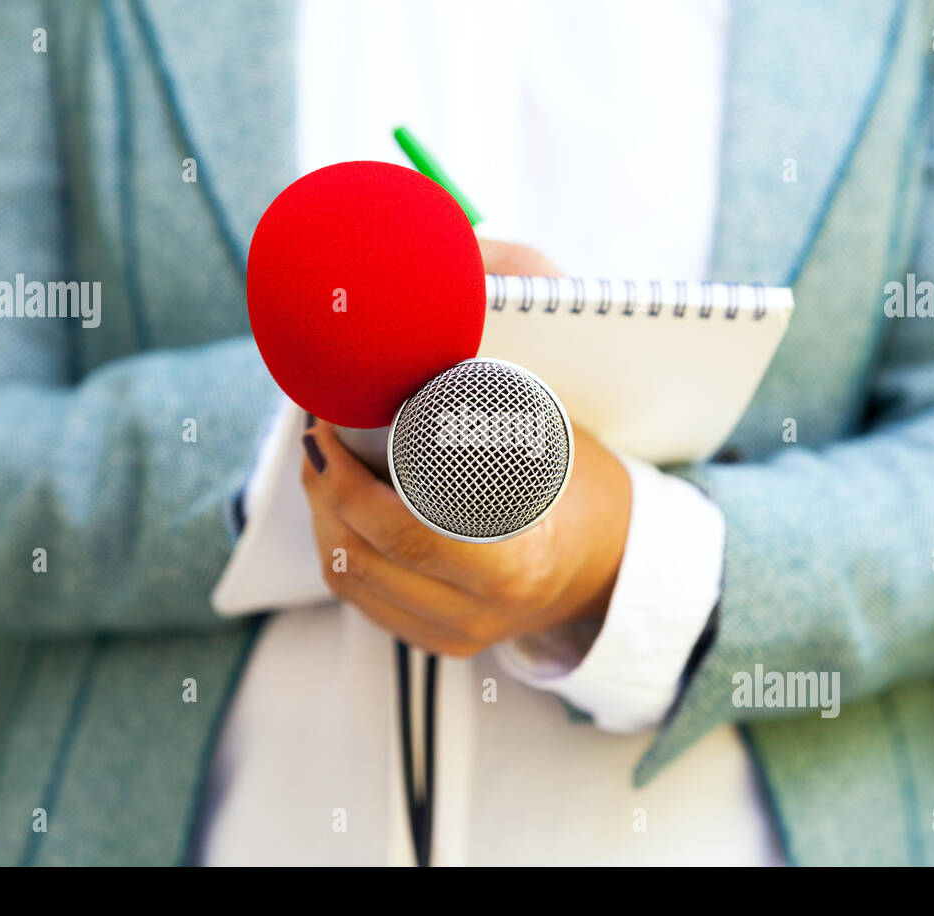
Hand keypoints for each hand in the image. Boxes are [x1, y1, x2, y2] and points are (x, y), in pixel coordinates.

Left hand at [299, 239, 632, 658]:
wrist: (619, 563)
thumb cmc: (589, 483)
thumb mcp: (563, 422)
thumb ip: (529, 332)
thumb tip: (487, 256)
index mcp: (516, 565)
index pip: (400, 532)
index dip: (342, 479)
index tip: (325, 424)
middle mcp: (482, 612)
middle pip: (360, 557)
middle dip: (320, 488)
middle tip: (315, 431)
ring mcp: (459, 634)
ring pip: (351, 583)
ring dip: (321, 518)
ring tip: (321, 462)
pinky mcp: (443, 642)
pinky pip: (365, 604)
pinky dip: (340, 553)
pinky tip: (336, 511)